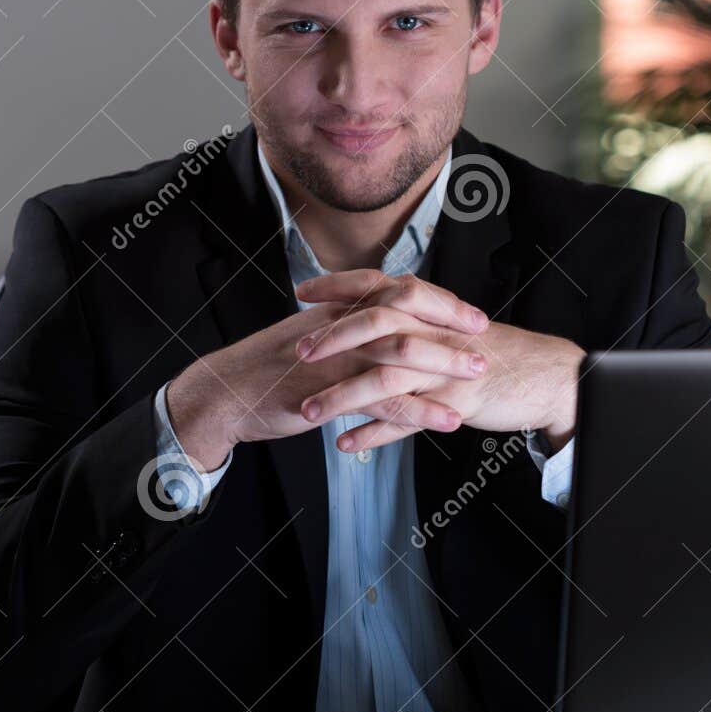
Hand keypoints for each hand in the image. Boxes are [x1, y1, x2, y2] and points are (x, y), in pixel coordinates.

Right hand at [164, 290, 488, 469]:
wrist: (225, 394)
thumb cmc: (265, 369)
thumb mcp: (308, 337)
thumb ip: (343, 329)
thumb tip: (376, 326)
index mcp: (337, 309)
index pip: (397, 291)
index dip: (438, 301)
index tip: (469, 313)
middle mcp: (340, 326)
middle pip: (407, 314)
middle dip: (450, 327)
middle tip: (485, 339)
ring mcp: (336, 358)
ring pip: (402, 354)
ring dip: (445, 365)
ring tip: (478, 376)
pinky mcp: (330, 393)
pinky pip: (385, 400)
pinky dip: (421, 411)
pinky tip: (448, 421)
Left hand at [293, 270, 585, 452]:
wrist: (544, 375)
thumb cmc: (491, 351)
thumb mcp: (448, 326)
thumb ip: (411, 318)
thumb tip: (370, 311)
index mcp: (429, 308)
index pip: (376, 284)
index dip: (337, 286)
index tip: (300, 292)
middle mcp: (433, 333)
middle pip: (375, 326)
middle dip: (333, 338)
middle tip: (298, 351)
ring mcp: (444, 370)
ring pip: (384, 379)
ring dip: (342, 396)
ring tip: (308, 411)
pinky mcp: (454, 404)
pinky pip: (406, 421)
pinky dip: (373, 434)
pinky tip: (346, 444)